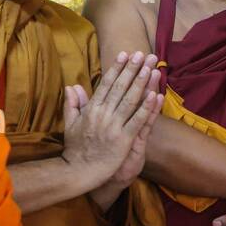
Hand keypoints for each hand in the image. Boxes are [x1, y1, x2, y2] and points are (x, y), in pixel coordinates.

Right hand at [62, 51, 162, 188]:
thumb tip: (72, 86)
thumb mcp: (70, 124)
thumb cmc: (76, 149)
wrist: (79, 172)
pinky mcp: (124, 140)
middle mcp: (103, 114)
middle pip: (121, 87)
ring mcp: (114, 127)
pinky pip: (137, 121)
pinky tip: (155, 95)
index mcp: (92, 109)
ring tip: (152, 67)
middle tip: (145, 54)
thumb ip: (73, 104)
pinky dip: (146, 107)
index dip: (117, 68)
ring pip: (130, 100)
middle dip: (133, 69)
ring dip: (142, 82)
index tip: (126, 54)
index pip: (106, 84)